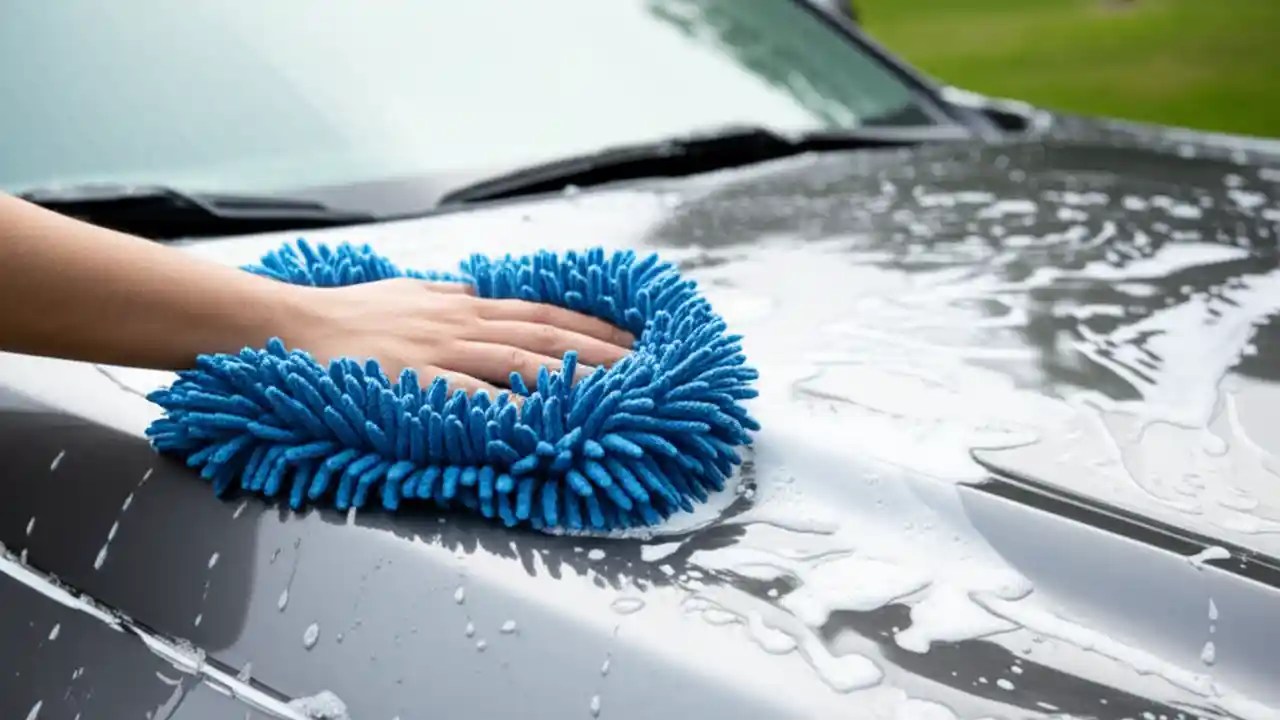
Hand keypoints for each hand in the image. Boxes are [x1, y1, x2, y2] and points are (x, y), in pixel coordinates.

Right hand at [287, 278, 633, 395]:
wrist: (291, 323)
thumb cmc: (348, 315)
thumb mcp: (410, 292)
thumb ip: (449, 295)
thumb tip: (480, 291)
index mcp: (463, 304)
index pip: (544, 313)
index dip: (592, 326)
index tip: (632, 338)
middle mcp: (463, 322)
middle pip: (548, 338)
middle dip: (603, 353)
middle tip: (647, 370)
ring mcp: (442, 352)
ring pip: (524, 362)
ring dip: (575, 379)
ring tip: (617, 395)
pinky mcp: (418, 382)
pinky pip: (477, 398)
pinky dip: (516, 410)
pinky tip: (547, 423)